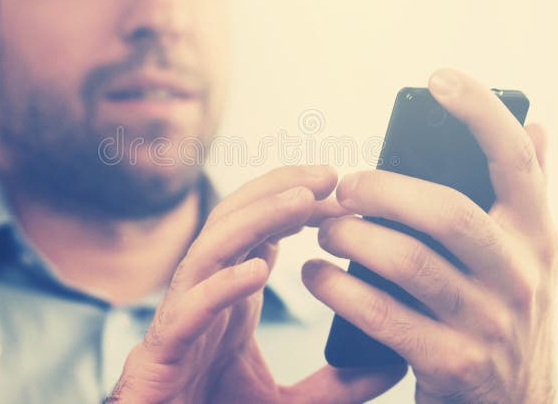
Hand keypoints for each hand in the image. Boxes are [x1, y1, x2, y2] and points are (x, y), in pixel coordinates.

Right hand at [106, 165, 405, 402]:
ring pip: (212, 248)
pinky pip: (190, 308)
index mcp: (232, 291)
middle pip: (235, 219)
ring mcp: (183, 314)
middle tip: (328, 176)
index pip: (262, 229)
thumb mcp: (293, 400)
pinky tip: (258, 271)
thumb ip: (338, 384)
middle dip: (278, 189)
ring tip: (302, 202)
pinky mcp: (165, 348)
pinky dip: (223, 286)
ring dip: (257, 218)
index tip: (342, 194)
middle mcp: (206, 289)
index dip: (298, 203)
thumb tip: (392, 364)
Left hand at [302, 69, 557, 402]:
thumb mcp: (530, 256)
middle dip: (383, 191)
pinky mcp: (453, 364)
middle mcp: (521, 275)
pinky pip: (384, 316)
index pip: (518, 162)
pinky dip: (339, 289)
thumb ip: (529, 194)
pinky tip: (316, 276)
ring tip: (324, 231)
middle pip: (447, 211)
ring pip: (408, 262)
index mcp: (536, 236)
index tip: (439, 78)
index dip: (481, 114)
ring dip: (352, 238)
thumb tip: (538, 125)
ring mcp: (489, 323)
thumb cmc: (504, 313)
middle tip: (344, 187)